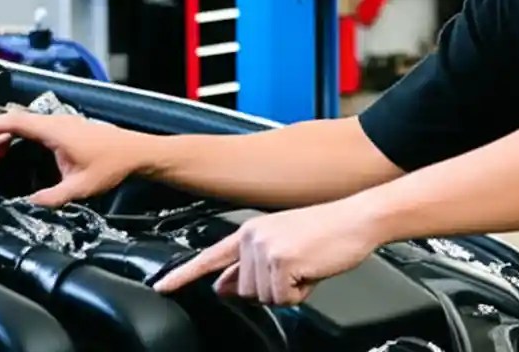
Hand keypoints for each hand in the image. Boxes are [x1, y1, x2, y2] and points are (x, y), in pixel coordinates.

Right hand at [0, 105, 151, 206]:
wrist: (137, 153)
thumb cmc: (113, 165)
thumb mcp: (79, 188)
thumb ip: (50, 198)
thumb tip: (28, 205)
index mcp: (54, 130)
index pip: (12, 121)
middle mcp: (56, 122)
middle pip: (15, 120)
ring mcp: (63, 124)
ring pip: (25, 124)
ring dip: (7, 137)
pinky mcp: (69, 129)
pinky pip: (37, 128)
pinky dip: (22, 137)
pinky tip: (18, 152)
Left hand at [153, 200, 381, 305]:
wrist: (356, 219)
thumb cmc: (327, 232)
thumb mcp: (283, 247)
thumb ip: (250, 268)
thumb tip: (226, 288)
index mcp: (249, 231)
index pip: (210, 257)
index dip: (183, 275)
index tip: (162, 287)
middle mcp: (251, 237)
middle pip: (245, 291)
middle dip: (273, 289)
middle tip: (298, 267)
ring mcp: (264, 248)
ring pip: (263, 297)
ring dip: (288, 291)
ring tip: (306, 266)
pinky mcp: (281, 261)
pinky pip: (283, 298)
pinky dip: (301, 293)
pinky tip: (312, 270)